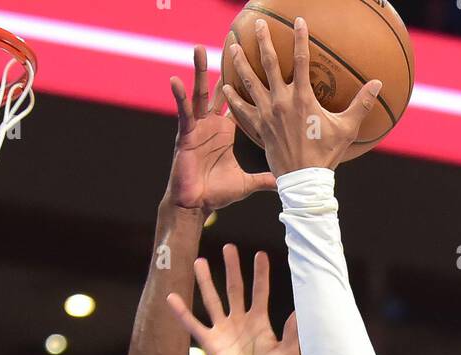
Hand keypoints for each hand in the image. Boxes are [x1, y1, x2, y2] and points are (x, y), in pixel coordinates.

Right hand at [167, 245, 299, 354]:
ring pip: (213, 301)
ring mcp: (224, 332)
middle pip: (234, 289)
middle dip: (232, 269)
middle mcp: (241, 323)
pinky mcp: (211, 345)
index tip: (260, 255)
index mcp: (260, 323)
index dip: (260, 275)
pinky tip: (172, 297)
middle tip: (228, 247)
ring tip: (199, 261)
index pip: (259, 292)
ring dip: (206, 282)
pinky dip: (182, 313)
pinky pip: (194, 325)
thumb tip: (301, 312)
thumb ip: (292, 334)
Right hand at [169, 46, 276, 211]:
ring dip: (198, 72)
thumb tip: (285, 182)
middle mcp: (213, 125)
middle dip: (222, 68)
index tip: (253, 64)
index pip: (238, 103)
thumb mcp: (247, 183)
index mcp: (227, 132)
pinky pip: (183, 112)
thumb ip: (265, 179)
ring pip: (200, 94)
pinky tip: (175, 80)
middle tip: (230, 43)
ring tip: (198, 49)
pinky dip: (179, 97)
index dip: (243, 85)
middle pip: (219, 90)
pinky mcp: (186, 134)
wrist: (196, 205)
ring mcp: (199, 127)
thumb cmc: (218, 194)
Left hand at [225, 17, 381, 175]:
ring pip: (250, 82)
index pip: (301, 60)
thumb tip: (379, 84)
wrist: (304, 181)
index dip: (300, 38)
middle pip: (269, 64)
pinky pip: (242, 111)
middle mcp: (281, 101)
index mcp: (303, 98)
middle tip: (259, 25)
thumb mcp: (347, 129)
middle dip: (264, 41)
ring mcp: (267, 114)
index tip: (298, 21)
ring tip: (233, 46)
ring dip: (241, 63)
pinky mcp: (258, 128)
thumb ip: (361, 104)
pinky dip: (233, 99)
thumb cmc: (326, 155)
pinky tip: (226, 87)